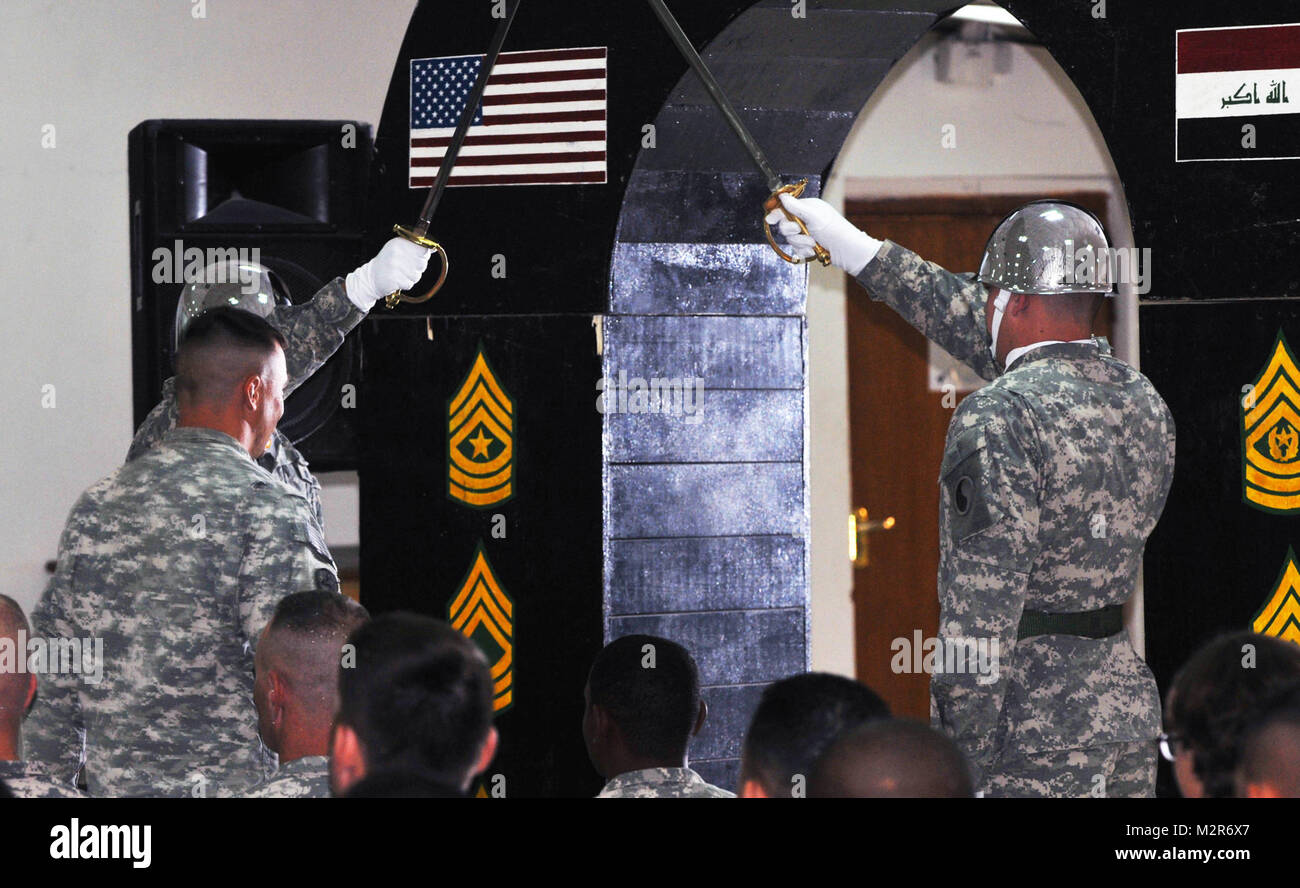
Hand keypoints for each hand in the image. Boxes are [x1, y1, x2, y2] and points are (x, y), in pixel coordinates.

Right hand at [345, 238, 432, 310]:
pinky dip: (405, 284)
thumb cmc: (388, 263)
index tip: (418, 258)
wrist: (371, 278)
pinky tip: (397, 280)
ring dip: (411, 278)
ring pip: (417, 275)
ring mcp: (395, 265)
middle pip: (422, 263)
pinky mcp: (393, 278)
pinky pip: (409, 284)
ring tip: (400, 274)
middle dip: (417, 268)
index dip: (423, 255)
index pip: (422, 248)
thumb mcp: (398, 249)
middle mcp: (396, 252)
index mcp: (399, 243)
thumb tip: (432, 249)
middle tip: (406, 268)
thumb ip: (414, 248)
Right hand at [764, 194, 882, 274]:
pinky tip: (813, 251)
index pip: (787, 208)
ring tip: (813, 243)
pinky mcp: (807, 246)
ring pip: (791, 239)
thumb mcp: (814, 217)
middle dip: (793, 232)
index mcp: (807, 208)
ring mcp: (806, 234)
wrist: (846, 251)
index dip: (777, 214)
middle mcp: (806, 219)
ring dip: (801, 243)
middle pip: (785, 225)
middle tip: (802, 231)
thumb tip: (782, 197)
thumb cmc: (834, 230)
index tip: (770, 219)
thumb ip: (796, 208)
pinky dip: (804, 252)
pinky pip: (797, 250)